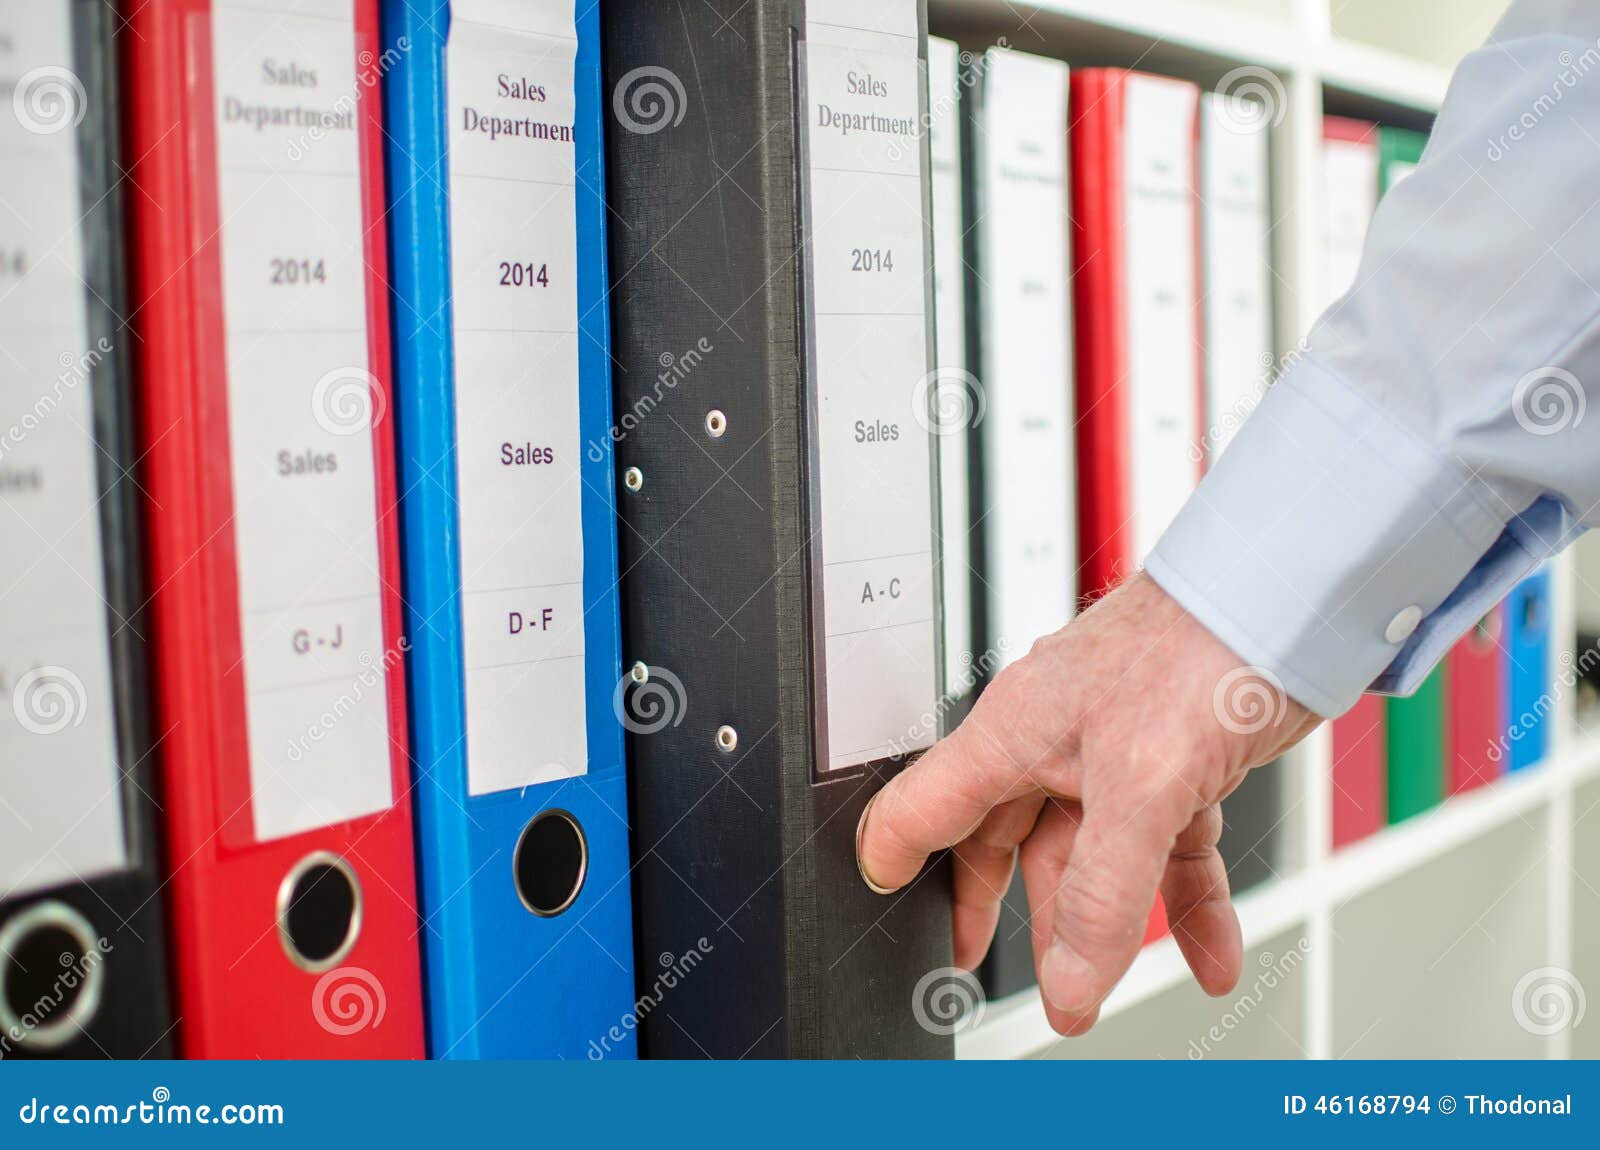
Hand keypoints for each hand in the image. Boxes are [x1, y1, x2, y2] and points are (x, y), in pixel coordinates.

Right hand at [857, 572, 1320, 1033]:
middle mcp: (1055, 740)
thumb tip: (1072, 983)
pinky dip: (1185, 902)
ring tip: (1106, 988)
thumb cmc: (1202, 642)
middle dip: (1020, 917)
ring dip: (1110, 926)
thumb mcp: (1141, 785)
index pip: (925, 806)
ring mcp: (1117, 751)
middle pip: (1012, 845)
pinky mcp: (1178, 760)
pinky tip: (1208, 950)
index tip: (888, 903)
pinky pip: (1168, 848)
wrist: (1290, 596)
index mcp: (1014, 731)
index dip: (896, 858)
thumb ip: (1103, 893)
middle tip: (1006, 971)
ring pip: (1096, 856)